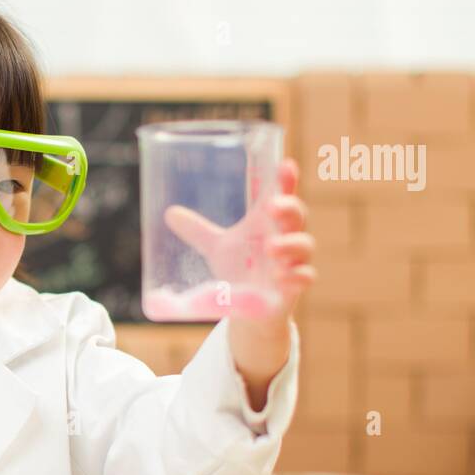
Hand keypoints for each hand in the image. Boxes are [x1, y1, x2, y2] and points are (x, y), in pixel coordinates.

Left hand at [163, 158, 315, 319]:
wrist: (250, 309)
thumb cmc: (240, 270)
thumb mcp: (216, 248)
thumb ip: (197, 230)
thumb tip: (169, 213)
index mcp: (267, 223)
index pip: (279, 194)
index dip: (284, 180)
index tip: (285, 164)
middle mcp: (284, 237)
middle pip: (296, 215)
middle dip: (288, 208)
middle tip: (271, 207)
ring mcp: (292, 261)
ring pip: (303, 245)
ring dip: (289, 244)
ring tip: (270, 248)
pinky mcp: (294, 287)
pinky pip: (304, 277)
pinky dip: (296, 276)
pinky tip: (282, 276)